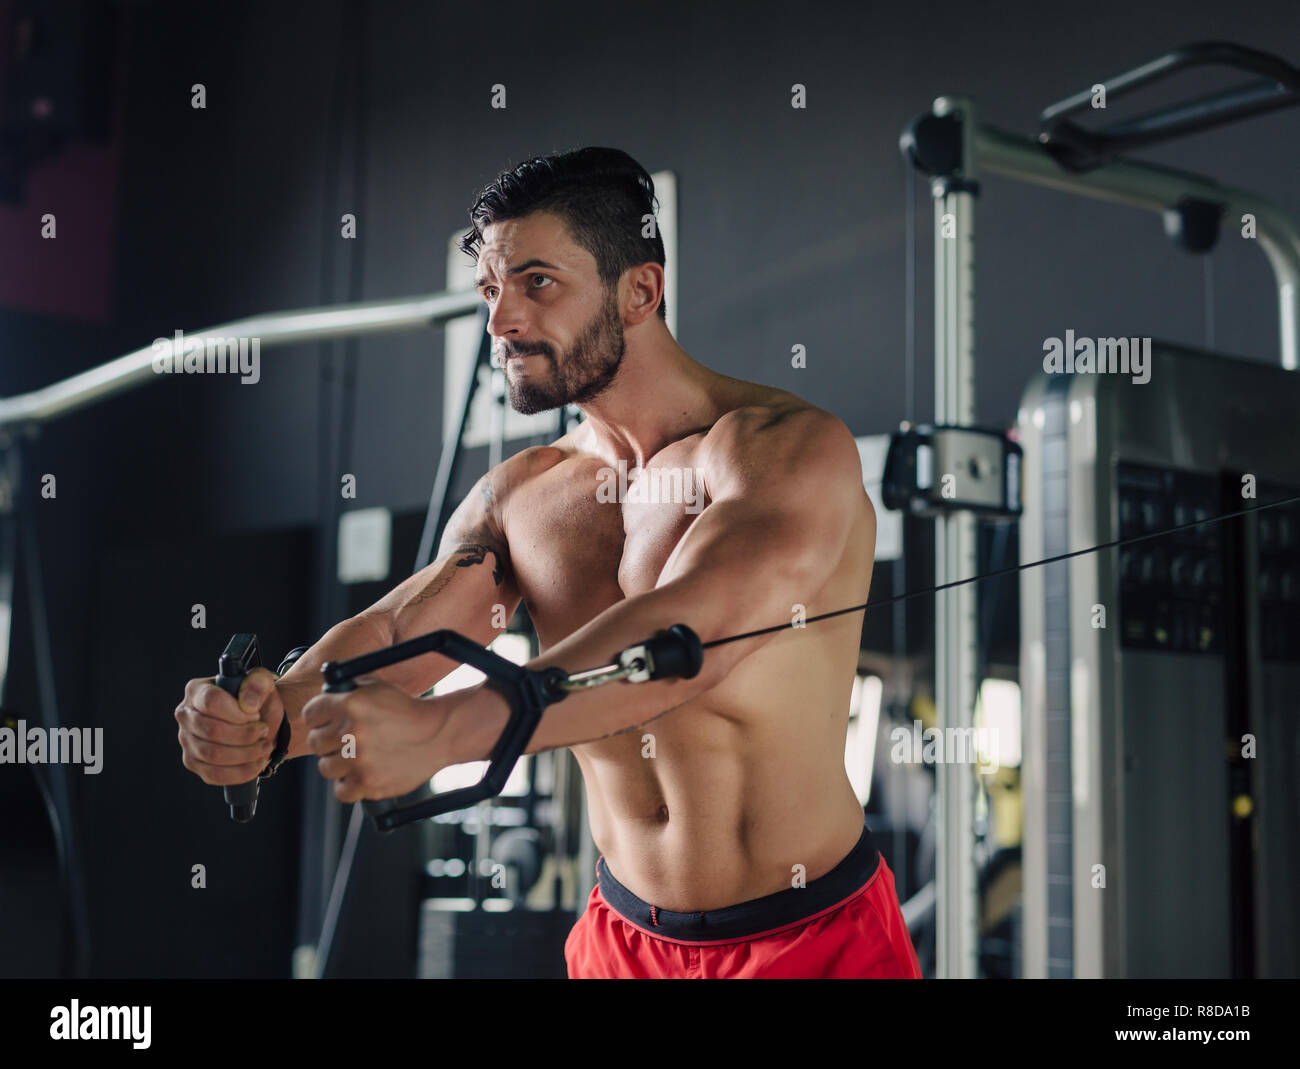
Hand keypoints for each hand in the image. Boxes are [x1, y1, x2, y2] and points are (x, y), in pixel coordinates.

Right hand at [175, 667, 282, 785]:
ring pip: (214, 755)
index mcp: (197, 691)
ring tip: (264, 745)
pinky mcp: (194, 763)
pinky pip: (215, 775)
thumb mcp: (263, 683)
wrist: (259, 722)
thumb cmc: (256, 700)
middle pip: (212, 731)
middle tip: (263, 730)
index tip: (256, 715)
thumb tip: (248, 704)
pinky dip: (242, 771)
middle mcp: (186, 716)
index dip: (237, 712)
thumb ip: (258, 683)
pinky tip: (257, 761)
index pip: (211, 701)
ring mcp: (187, 741)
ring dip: (247, 753)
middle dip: (246, 734)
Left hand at [301, 677, 452, 803]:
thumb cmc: (407, 710)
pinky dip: (348, 785)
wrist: (438, 733)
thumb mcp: (376, 687)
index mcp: (349, 704)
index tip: (327, 722)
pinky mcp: (369, 784)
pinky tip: (360, 774)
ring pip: (326, 768)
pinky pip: (341, 791)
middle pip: (315, 743)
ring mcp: (359, 760)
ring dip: (338, 764)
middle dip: (328, 741)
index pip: (310, 715)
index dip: (318, 718)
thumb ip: (346, 690)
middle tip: (343, 741)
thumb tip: (323, 697)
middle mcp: (351, 732)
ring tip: (356, 757)